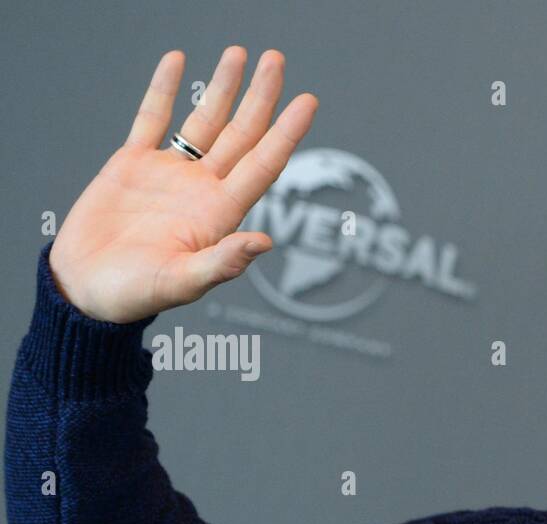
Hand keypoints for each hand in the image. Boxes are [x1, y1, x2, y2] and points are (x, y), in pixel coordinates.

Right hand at [47, 46, 316, 323]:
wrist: (86, 289)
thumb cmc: (136, 295)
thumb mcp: (182, 283)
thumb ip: (223, 262)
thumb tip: (265, 243)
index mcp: (219, 214)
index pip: (263, 165)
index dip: (286, 133)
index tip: (308, 102)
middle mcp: (201, 189)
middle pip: (241, 134)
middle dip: (260, 97)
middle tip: (277, 60)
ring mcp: (169, 174)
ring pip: (204, 120)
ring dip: (222, 87)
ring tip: (239, 54)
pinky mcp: (132, 164)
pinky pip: (152, 119)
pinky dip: (164, 90)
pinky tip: (179, 61)